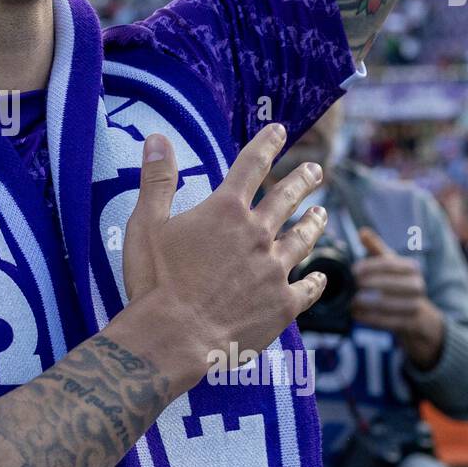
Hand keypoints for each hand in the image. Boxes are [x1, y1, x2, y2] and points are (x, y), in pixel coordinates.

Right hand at [122, 122, 329, 387]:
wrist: (175, 336)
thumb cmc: (155, 280)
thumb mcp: (146, 224)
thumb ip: (157, 179)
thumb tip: (157, 138)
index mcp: (225, 210)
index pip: (251, 166)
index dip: (266, 144)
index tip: (280, 131)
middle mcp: (258, 234)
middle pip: (286, 199)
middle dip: (302, 180)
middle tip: (316, 171)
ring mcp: (274, 270)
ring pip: (302, 239)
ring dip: (313, 223)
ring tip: (322, 214)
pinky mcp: (283, 304)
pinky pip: (308, 288)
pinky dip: (316, 280)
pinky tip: (321, 276)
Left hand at [351, 227, 442, 368]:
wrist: (420, 316)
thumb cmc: (399, 284)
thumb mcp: (390, 264)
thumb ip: (376, 248)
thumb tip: (363, 231)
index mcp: (411, 268)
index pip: (389, 264)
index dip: (370, 266)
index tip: (354, 271)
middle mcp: (417, 285)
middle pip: (392, 284)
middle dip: (371, 284)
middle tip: (353, 285)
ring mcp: (416, 305)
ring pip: (391, 304)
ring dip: (369, 304)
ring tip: (353, 302)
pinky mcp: (412, 323)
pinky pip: (390, 321)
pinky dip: (372, 318)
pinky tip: (357, 315)